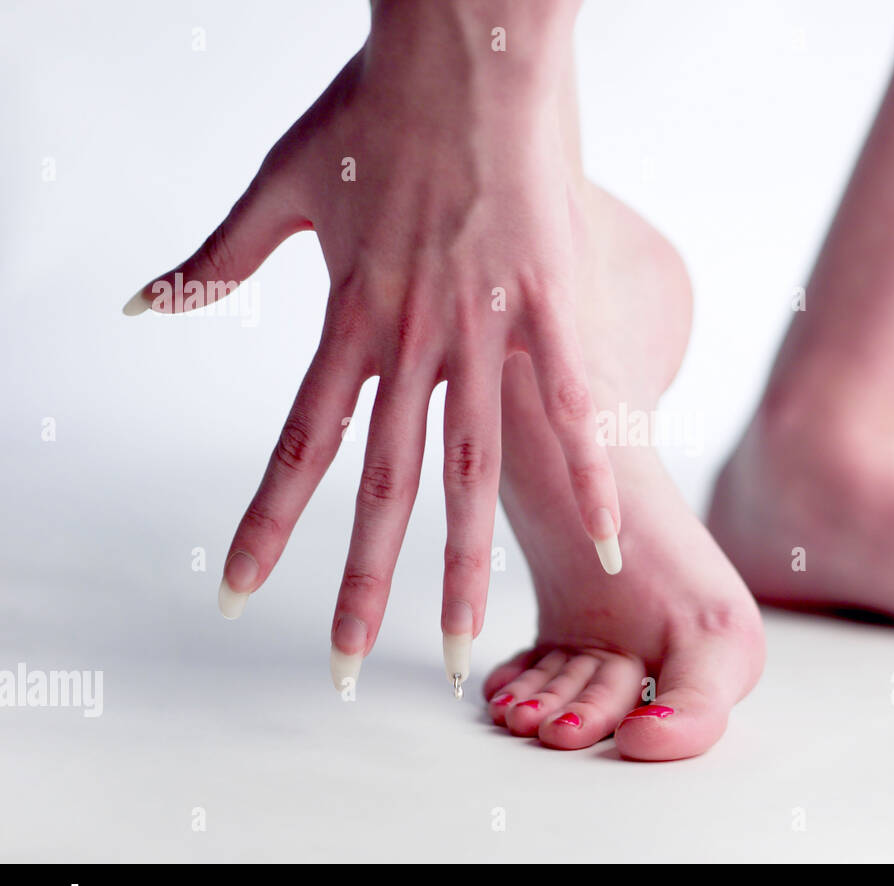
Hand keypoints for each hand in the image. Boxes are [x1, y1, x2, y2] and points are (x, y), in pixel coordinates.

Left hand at [123, 0, 619, 691]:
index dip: (267, 523)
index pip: (299, 444)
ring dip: (464, 566)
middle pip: (381, 483)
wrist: (464, 39)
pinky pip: (574, 408)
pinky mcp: (552, 301)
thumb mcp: (280, 181)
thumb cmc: (376, 104)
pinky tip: (602, 545)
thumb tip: (143, 303)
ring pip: (472, 468)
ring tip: (462, 647)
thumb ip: (218, 258)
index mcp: (349, 317)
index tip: (240, 592)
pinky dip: (586, 480)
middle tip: (339, 666)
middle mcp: (411, 339)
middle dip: (357, 582)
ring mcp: (486, 326)